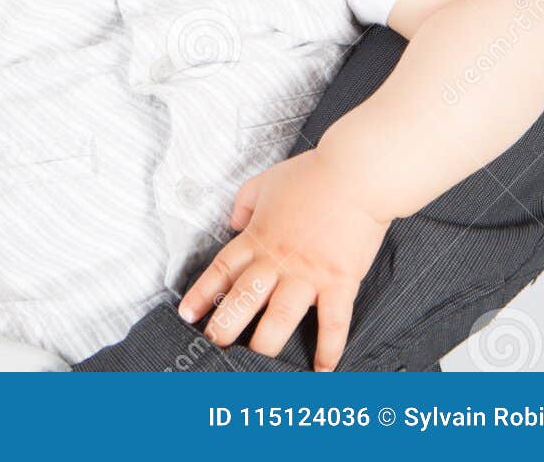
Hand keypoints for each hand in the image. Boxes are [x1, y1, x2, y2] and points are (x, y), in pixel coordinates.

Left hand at [177, 148, 391, 370]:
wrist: (355, 174)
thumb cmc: (312, 175)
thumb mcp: (266, 181)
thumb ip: (244, 204)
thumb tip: (234, 224)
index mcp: (258, 236)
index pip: (222, 269)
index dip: (202, 293)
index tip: (187, 314)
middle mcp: (278, 260)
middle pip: (244, 299)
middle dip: (225, 326)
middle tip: (215, 343)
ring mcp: (308, 274)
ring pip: (280, 318)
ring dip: (266, 343)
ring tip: (256, 362)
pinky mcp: (339, 282)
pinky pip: (332, 323)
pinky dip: (328, 349)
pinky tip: (322, 370)